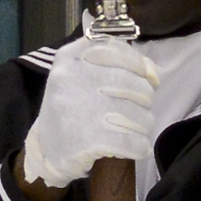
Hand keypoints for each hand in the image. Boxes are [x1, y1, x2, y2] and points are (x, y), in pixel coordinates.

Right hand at [17, 33, 160, 200]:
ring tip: (131, 130)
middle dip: (144, 100)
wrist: (47, 150)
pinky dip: (140, 146)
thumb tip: (153, 74)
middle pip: (135, 85)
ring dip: (143, 125)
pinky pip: (133, 141)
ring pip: (138, 114)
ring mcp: (78, 108)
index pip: (118, 50)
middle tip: (134, 111)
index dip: (137, 66)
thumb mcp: (87, 77)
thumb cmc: (75, 107)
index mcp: (70, 58)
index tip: (140, 78)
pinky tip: (135, 147)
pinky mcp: (87, 139)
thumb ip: (122, 65)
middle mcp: (71, 78)